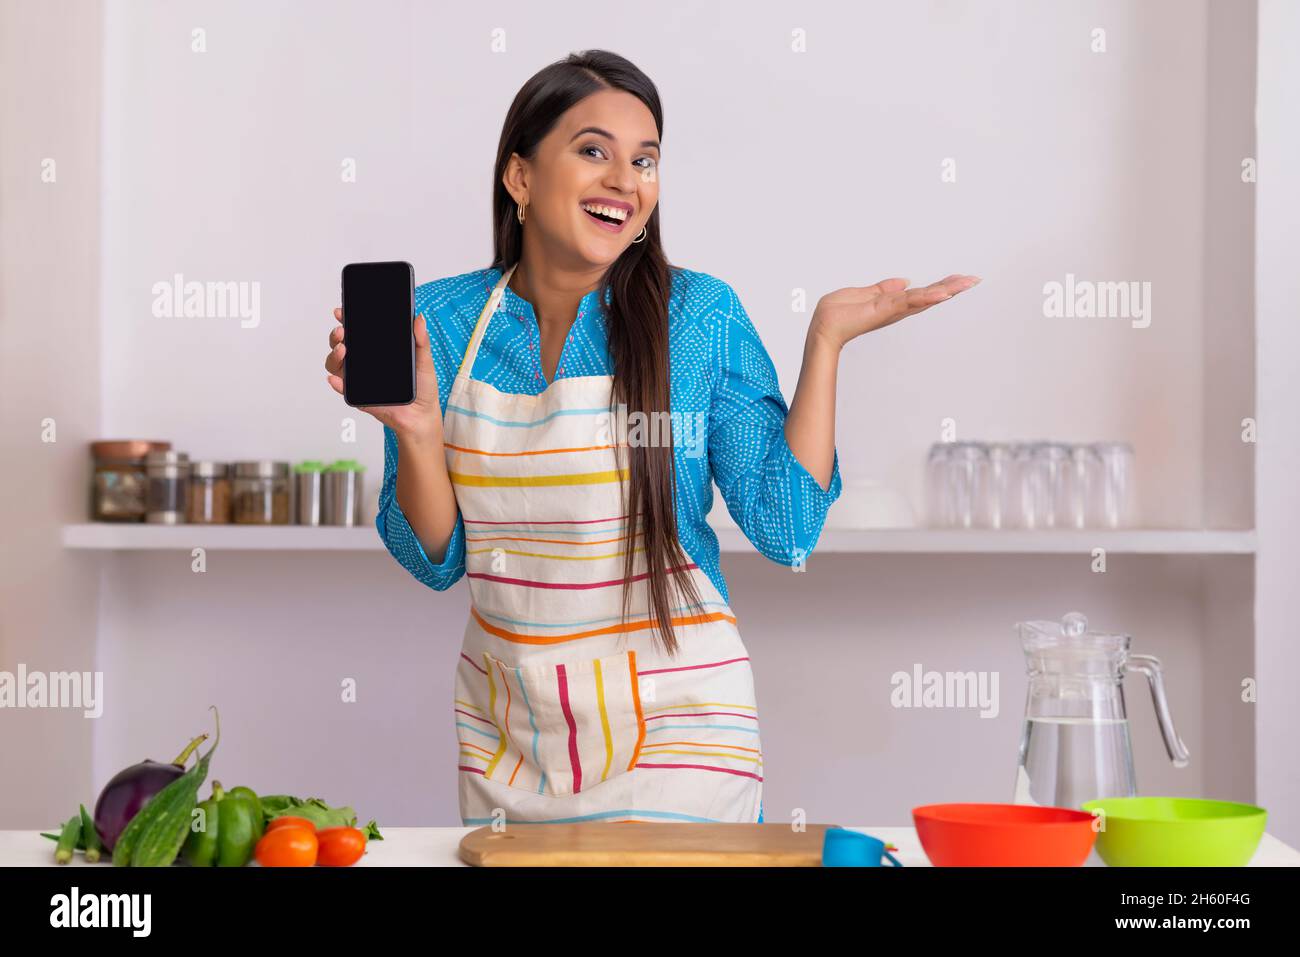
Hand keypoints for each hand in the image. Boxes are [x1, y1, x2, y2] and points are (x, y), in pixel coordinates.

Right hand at [325, 307, 443, 441]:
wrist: (422, 415)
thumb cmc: (422, 388)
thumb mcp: (424, 360)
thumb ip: (421, 340)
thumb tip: (419, 318)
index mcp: (376, 350)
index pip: (357, 332)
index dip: (346, 320)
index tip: (341, 312)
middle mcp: (364, 363)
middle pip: (341, 345)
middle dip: (336, 336)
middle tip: (342, 331)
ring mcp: (359, 380)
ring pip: (336, 365)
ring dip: (334, 356)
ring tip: (342, 350)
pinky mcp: (359, 397)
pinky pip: (343, 389)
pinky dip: (337, 383)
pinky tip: (335, 378)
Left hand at [809, 274, 980, 349]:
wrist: (823, 327)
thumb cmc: (835, 314)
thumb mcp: (861, 294)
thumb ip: (881, 288)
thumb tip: (903, 281)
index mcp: (892, 303)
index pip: (921, 293)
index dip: (941, 286)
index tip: (961, 278)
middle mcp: (896, 309)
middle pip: (929, 296)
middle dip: (952, 287)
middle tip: (975, 279)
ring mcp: (892, 310)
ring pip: (925, 297)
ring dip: (947, 289)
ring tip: (967, 282)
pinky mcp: (885, 310)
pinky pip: (909, 301)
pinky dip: (926, 298)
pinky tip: (943, 294)